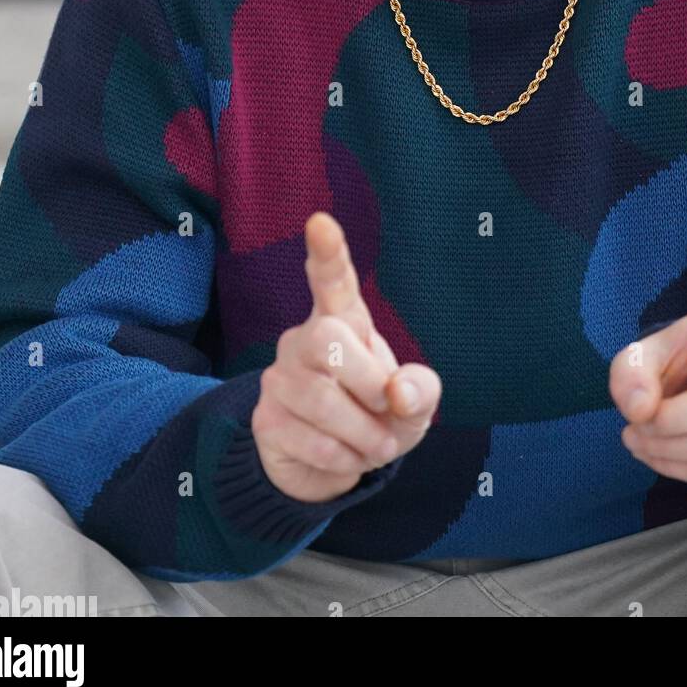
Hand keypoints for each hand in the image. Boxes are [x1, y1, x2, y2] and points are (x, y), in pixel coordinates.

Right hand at [252, 211, 441, 502]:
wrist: (337, 464)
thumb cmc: (379, 416)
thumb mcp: (413, 404)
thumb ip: (421, 391)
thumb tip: (398, 394)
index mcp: (344, 321)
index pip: (333, 279)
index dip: (328, 252)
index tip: (320, 222)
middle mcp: (304, 339)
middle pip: (327, 340)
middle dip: (368, 382)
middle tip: (387, 410)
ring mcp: (279, 376)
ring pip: (320, 398)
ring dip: (363, 433)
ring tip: (376, 445)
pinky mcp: (266, 418)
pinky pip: (309, 439)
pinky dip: (343, 458)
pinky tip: (347, 456)